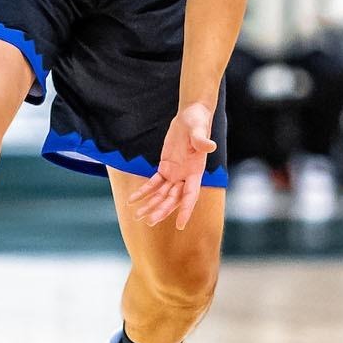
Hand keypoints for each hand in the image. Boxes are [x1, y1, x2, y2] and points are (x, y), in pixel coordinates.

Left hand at [128, 103, 217, 230]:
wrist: (190, 117)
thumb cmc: (198, 122)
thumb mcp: (199, 130)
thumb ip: (202, 140)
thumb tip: (210, 146)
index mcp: (196, 172)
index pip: (191, 195)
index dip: (186, 210)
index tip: (180, 225)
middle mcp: (186, 177)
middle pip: (173, 199)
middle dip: (162, 210)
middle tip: (150, 221)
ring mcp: (175, 174)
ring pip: (162, 195)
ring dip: (151, 205)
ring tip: (138, 216)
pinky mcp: (165, 168)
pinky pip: (154, 183)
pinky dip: (144, 192)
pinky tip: (133, 200)